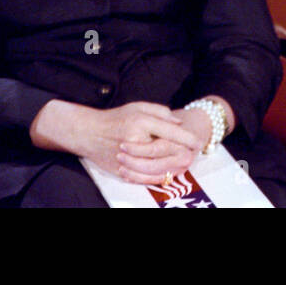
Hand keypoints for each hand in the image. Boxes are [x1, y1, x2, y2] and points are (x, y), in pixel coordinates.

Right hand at [30, 100, 206, 183]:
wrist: (89, 133)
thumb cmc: (116, 118)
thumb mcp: (138, 106)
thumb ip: (160, 112)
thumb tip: (178, 123)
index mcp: (140, 122)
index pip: (168, 131)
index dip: (185, 138)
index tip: (196, 141)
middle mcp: (135, 140)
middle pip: (166, 151)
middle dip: (182, 152)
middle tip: (193, 153)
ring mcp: (128, 158)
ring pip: (157, 167)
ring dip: (173, 166)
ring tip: (184, 164)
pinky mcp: (122, 170)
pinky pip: (144, 177)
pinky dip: (158, 176)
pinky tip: (168, 172)